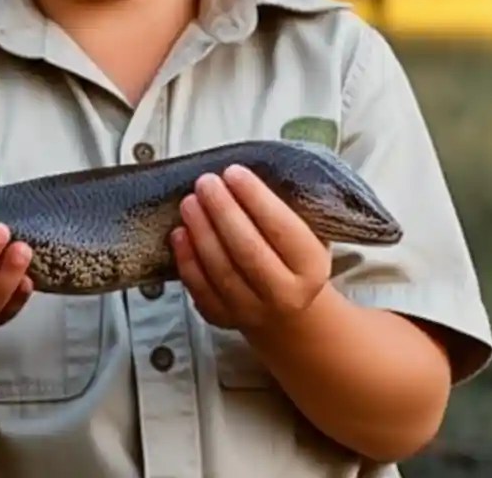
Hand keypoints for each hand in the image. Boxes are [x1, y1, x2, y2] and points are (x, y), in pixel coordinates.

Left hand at [170, 165, 331, 335]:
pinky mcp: (223, 319)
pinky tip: (180, 233)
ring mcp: (252, 311)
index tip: (234, 172)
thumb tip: (243, 174)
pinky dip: (187, 260)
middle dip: (222, 211)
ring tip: (189, 202)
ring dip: (201, 232)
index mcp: (312, 267)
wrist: (288, 310)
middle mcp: (286, 294)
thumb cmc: (291, 257)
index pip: (282, 229)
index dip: (256, 198)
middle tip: (206, 182)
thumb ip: (286, 207)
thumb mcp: (307, 232)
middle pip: (248, 250)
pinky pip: (200, 289)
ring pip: (221, 270)